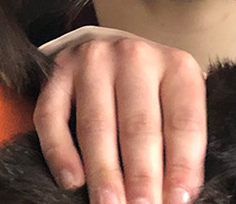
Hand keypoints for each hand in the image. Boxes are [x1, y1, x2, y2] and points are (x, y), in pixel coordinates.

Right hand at [34, 26, 204, 203]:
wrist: (111, 46)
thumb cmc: (152, 89)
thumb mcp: (178, 103)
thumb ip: (181, 141)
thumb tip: (178, 194)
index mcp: (177, 66)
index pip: (183, 123)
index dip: (181, 166)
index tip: (177, 201)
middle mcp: (134, 57)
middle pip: (138, 126)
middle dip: (141, 175)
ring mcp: (91, 60)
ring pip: (95, 125)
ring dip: (103, 172)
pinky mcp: (56, 71)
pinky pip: (52, 117)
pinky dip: (60, 152)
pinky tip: (71, 181)